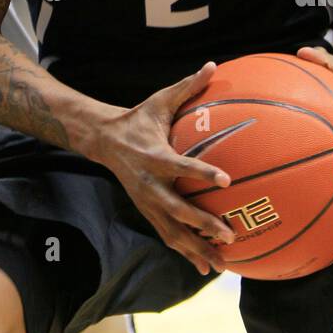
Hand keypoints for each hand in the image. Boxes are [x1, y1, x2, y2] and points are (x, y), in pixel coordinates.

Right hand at [91, 62, 234, 275]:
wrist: (103, 141)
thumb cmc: (138, 118)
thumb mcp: (159, 100)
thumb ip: (187, 86)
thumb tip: (213, 65)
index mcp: (155, 156)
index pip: (181, 167)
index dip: (202, 174)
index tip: (227, 181)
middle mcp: (150, 184)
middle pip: (178, 209)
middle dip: (203, 225)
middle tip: (230, 234)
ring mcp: (146, 202)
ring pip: (172, 232)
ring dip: (196, 249)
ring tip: (220, 265)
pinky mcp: (146, 212)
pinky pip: (167, 236)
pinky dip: (185, 252)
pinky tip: (204, 267)